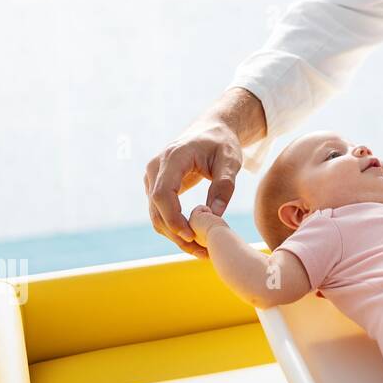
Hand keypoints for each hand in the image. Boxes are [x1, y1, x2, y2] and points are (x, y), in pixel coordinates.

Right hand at [144, 121, 243, 258]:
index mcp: (173, 158)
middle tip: (202, 252)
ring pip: (156, 215)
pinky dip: (174, 229)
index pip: (163, 194)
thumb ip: (224, 185)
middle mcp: (155, 168)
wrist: (210, 131)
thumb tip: (215, 216)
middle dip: (177, 233)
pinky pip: (160, 213)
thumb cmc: (222, 143)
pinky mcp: (155, 187)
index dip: (174, 218)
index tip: (191, 235)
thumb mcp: (230, 160)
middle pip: (157, 209)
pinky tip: (194, 240)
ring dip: (175, 236)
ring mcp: (152, 178)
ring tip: (201, 251)